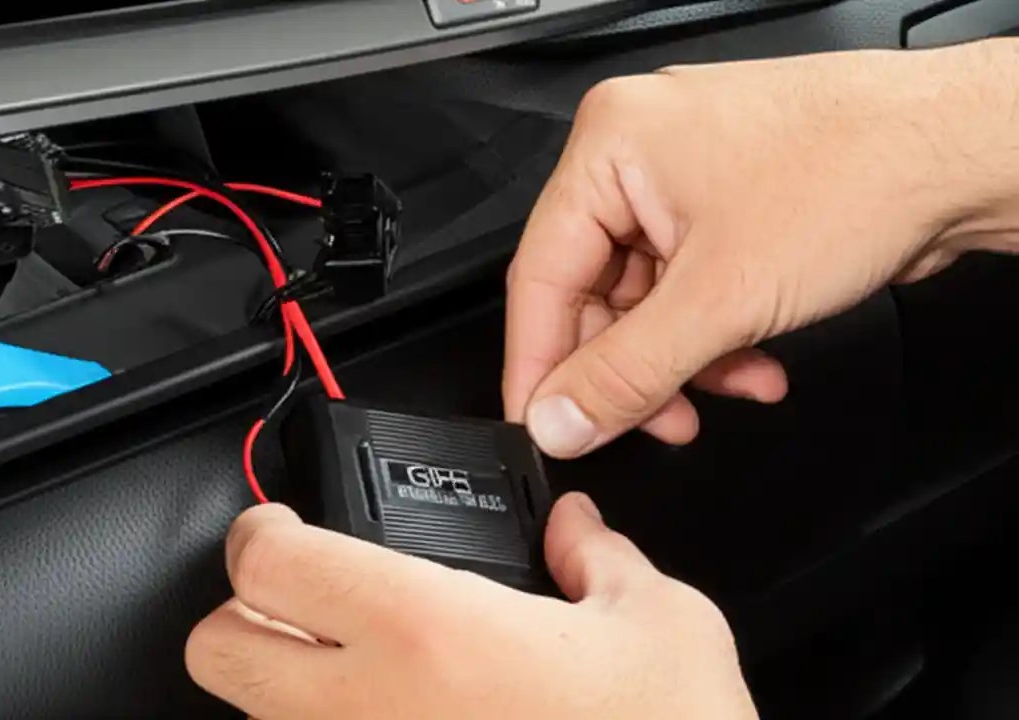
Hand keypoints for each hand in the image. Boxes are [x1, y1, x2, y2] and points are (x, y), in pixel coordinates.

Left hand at [186, 494, 757, 718]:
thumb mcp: (662, 626)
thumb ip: (603, 558)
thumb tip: (577, 530)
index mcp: (427, 630)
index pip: (266, 562)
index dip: (262, 531)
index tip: (283, 527)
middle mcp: (368, 710)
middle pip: (217, 650)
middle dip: (243, 614)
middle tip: (300, 599)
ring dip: (280, 687)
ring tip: (355, 674)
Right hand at [505, 40, 1018, 456]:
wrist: (966, 152)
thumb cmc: (862, 172)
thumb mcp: (720, 299)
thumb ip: (625, 373)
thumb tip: (559, 420)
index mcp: (611, 144)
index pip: (541, 274)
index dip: (540, 364)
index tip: (544, 425)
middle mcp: (641, 151)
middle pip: (597, 291)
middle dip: (631, 368)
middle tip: (643, 423)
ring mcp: (689, 176)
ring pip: (650, 298)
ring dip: (683, 360)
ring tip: (723, 392)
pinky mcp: (732, 201)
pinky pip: (692, 285)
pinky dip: (716, 333)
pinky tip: (753, 363)